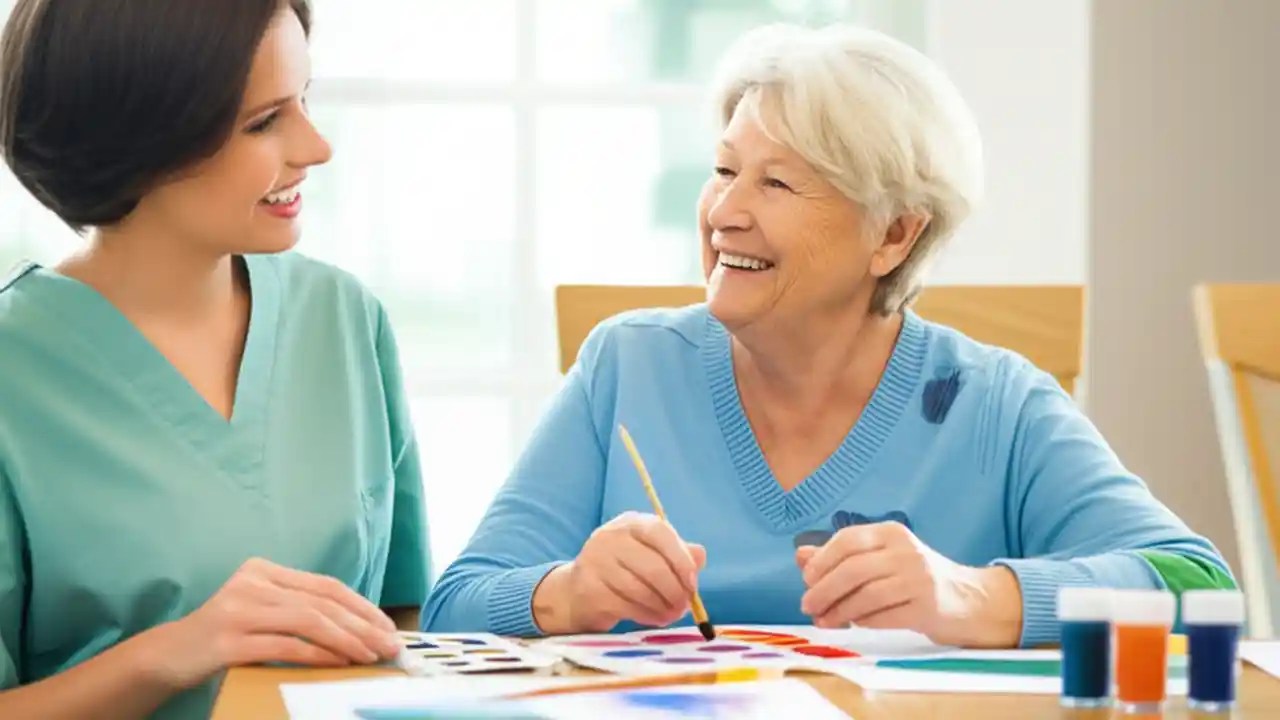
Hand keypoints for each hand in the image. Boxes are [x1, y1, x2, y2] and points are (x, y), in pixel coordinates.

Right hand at [156, 558, 402, 687]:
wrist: (168, 657)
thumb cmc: (226, 638)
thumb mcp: (264, 613)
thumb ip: (301, 611)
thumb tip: (362, 629)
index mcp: (265, 570)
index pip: (326, 586)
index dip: (362, 607)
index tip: (387, 627)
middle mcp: (252, 582)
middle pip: (322, 603)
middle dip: (362, 626)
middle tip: (389, 646)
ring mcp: (238, 609)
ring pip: (308, 621)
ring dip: (347, 640)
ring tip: (371, 656)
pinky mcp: (228, 640)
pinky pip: (285, 645)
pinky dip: (318, 654)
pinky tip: (339, 663)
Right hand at [544, 512, 706, 633]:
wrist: (579, 591)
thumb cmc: (625, 570)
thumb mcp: (653, 555)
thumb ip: (679, 553)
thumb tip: (700, 555)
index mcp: (632, 523)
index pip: (660, 533)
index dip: (681, 560)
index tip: (693, 583)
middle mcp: (611, 536)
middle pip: (652, 566)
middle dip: (674, 591)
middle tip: (684, 607)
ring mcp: (596, 560)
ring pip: (639, 589)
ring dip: (662, 607)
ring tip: (671, 615)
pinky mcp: (588, 587)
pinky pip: (625, 605)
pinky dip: (646, 615)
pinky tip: (655, 618)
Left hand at [796, 522, 1022, 646]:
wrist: (968, 599)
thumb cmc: (915, 577)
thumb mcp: (880, 558)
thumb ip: (840, 555)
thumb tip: (801, 556)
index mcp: (891, 533)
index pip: (847, 540)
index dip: (822, 560)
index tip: (807, 578)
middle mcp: (906, 551)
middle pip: (853, 569)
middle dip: (824, 590)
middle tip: (807, 605)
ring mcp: (919, 578)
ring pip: (866, 595)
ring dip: (839, 610)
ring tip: (824, 620)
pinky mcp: (928, 606)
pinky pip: (884, 616)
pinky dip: (863, 621)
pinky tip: (853, 623)